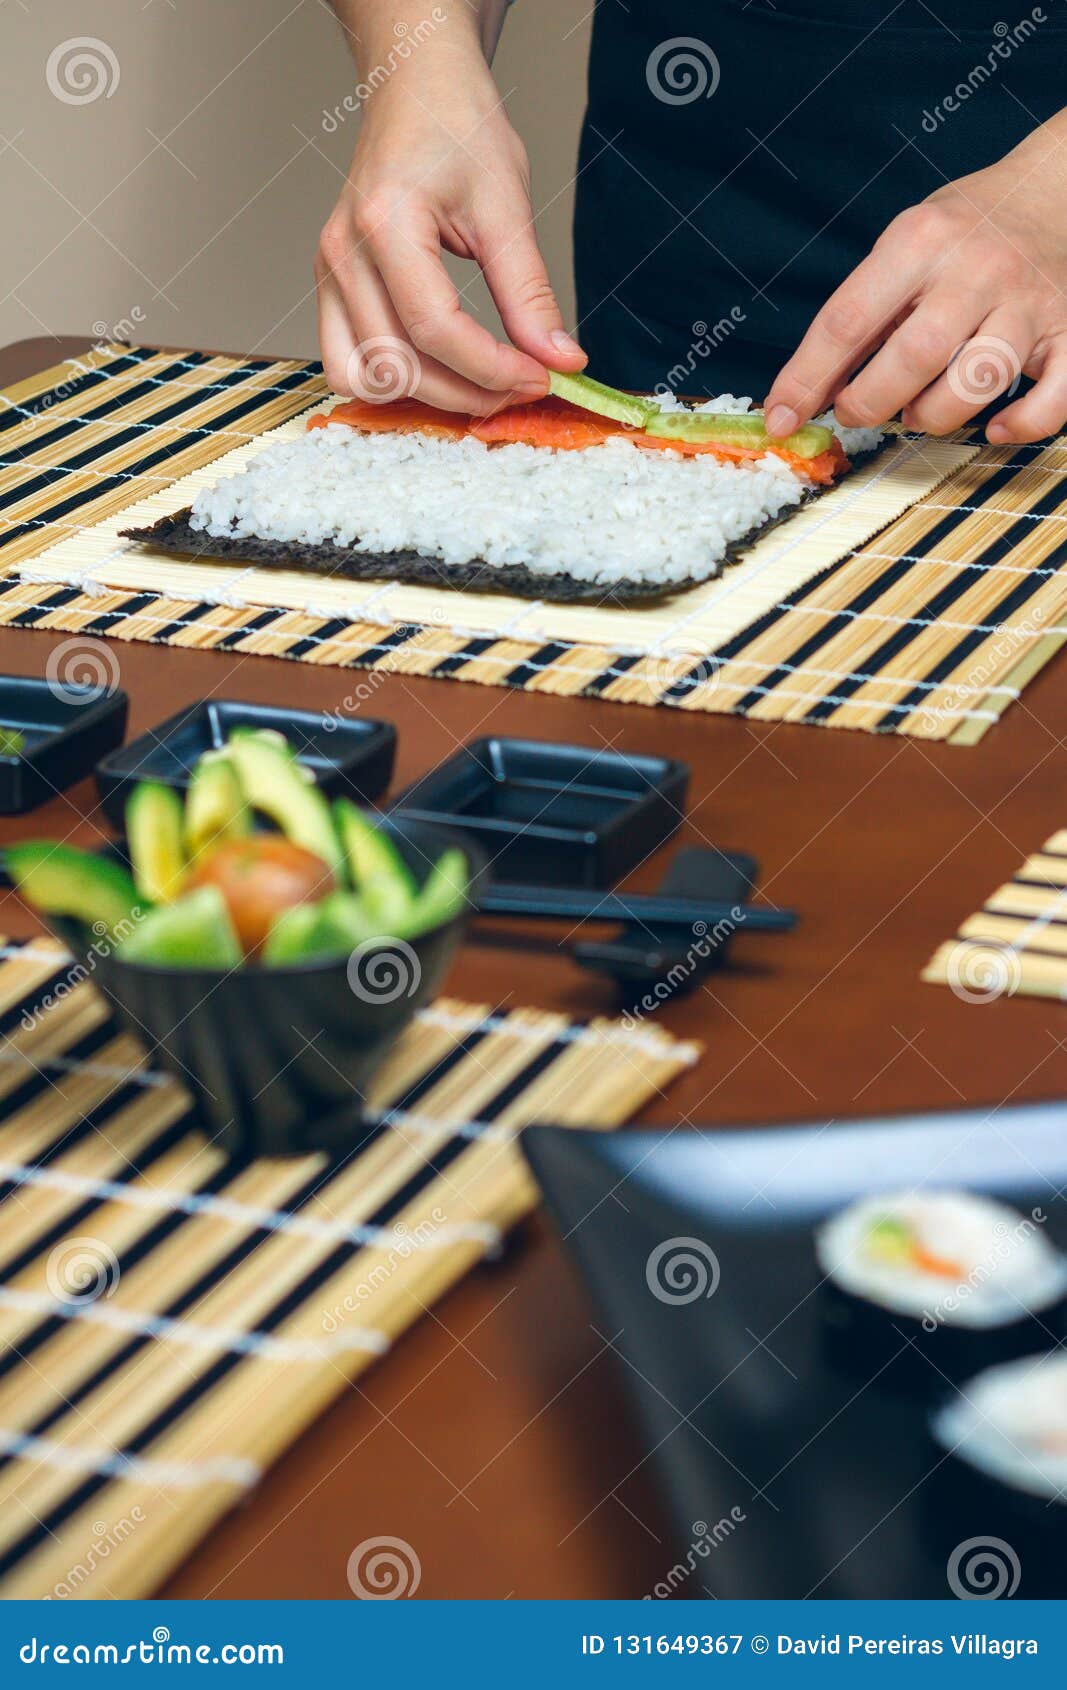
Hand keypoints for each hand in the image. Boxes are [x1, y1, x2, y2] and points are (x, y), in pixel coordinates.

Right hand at [315, 58, 583, 412]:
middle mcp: (342, 254)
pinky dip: (394, 381)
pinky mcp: (331, 287)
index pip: (435, 329)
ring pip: (363, 378)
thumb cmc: (458, 127)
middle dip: (467, 392)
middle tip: (523, 384)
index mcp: (384, 223)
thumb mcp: (507, 206)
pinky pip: (349, 363)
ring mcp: (328, 273)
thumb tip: (560, 359)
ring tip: (479, 383)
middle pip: (398, 364)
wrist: (417, 88)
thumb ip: (528, 293)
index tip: (541, 377)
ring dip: (424, 396)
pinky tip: (443, 371)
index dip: (492, 369)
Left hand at [764, 123, 1066, 443]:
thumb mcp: (904, 245)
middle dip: (869, 403)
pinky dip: (1022, 425)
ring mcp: (1030, 302)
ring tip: (916, 411)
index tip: (780, 418)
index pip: (847, 319)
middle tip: (856, 411)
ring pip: (977, 383)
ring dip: (933, 416)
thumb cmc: (966, 229)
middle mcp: (978, 268)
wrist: (1059, 188)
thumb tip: (802, 393)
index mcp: (922, 240)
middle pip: (913, 359)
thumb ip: (861, 314)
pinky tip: (993, 427)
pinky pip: (1056, 397)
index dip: (805, 379)